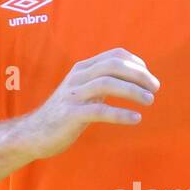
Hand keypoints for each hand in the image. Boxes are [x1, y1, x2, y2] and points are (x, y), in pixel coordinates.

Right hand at [23, 48, 159, 159]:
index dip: (136, 63)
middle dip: (139, 74)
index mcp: (82, 69)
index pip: (114, 55)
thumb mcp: (82, 92)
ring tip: (150, 101)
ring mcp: (73, 95)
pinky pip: (99, 111)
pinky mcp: (70, 115)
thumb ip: (101, 83)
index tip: (148, 76)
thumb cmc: (64, 114)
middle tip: (156, 87)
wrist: (33, 133)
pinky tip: (135, 119)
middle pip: (113, 65)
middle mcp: (77, 77)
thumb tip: (131, 80)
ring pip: (107, 84)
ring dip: (133, 91)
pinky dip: (121, 114)